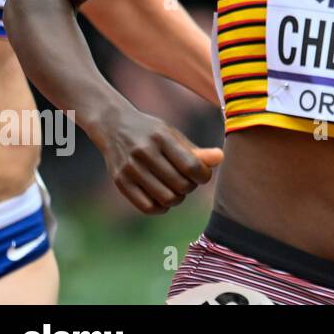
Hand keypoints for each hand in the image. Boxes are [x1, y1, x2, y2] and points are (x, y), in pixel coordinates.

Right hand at [94, 108, 221, 214]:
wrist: (113, 126)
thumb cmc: (151, 132)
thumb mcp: (173, 135)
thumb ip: (196, 150)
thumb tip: (221, 158)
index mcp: (161, 137)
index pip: (191, 166)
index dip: (204, 176)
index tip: (203, 175)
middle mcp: (144, 152)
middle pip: (180, 184)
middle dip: (191, 186)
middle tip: (189, 181)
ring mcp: (130, 168)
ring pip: (166, 198)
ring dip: (178, 198)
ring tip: (177, 189)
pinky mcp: (120, 182)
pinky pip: (147, 207)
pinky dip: (161, 207)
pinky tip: (163, 198)